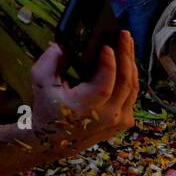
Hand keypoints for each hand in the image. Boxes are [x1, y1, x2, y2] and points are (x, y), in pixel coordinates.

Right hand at [29, 31, 137, 159]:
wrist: (57, 141)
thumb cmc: (48, 109)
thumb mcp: (41, 81)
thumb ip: (51, 60)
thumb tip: (64, 44)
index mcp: (86, 108)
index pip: (105, 85)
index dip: (109, 64)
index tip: (108, 46)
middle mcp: (108, 116)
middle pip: (126, 83)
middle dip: (127, 56)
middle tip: (125, 35)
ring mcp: (120, 120)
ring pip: (133, 88)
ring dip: (131, 64)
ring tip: (127, 43)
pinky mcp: (126, 121)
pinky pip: (133, 96)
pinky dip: (130, 77)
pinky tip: (127, 62)